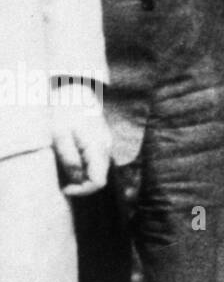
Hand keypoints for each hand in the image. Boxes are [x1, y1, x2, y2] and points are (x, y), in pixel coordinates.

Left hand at [49, 80, 110, 196]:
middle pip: (99, 177)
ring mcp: (106, 144)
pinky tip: (72, 158)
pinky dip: (85, 166)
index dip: (82, 190)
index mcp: (97, 147)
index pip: (98, 181)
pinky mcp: (102, 141)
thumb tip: (76, 180)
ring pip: (98, 170)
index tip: (65, 188)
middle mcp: (106, 148)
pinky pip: (96, 161)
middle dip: (81, 184)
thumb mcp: (59, 136)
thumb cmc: (64, 113)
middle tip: (61, 181)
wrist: (74, 92)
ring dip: (82, 174)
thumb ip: (69, 159)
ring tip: (64, 167)